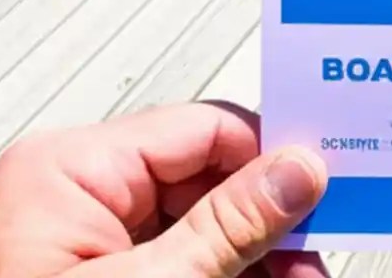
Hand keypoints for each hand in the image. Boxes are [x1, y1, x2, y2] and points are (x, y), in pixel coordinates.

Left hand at [0, 101, 328, 277]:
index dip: (271, 157)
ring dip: (255, 259)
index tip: (324, 188)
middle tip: (313, 259)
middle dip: (269, 224)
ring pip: (198, 229)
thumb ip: (229, 226)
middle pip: (206, 182)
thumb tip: (295, 172)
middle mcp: (70, 196)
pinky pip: (173, 262)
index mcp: (67, 170)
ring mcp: (79, 245)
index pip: (203, 128)